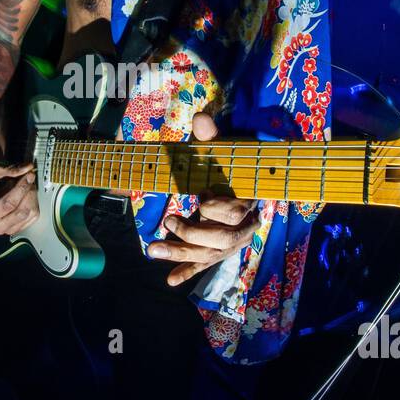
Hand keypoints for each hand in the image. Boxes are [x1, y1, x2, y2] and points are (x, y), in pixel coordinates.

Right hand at [0, 161, 37, 235]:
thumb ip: (10, 169)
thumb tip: (28, 167)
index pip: (8, 204)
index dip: (21, 188)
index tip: (29, 175)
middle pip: (22, 210)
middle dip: (28, 191)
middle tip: (27, 178)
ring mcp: (11, 229)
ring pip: (31, 212)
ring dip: (31, 195)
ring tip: (25, 186)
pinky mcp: (23, 227)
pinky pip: (35, 214)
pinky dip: (34, 201)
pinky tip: (26, 195)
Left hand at [147, 112, 257, 286]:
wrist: (243, 189)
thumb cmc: (230, 169)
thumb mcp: (223, 151)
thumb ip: (212, 138)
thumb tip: (200, 118)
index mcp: (247, 203)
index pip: (236, 212)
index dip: (218, 208)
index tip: (201, 197)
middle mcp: (241, 229)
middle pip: (221, 240)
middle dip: (193, 234)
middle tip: (169, 222)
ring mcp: (228, 244)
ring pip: (207, 255)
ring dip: (179, 254)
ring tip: (152, 249)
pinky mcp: (216, 252)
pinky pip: (202, 266)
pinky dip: (186, 273)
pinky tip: (169, 281)